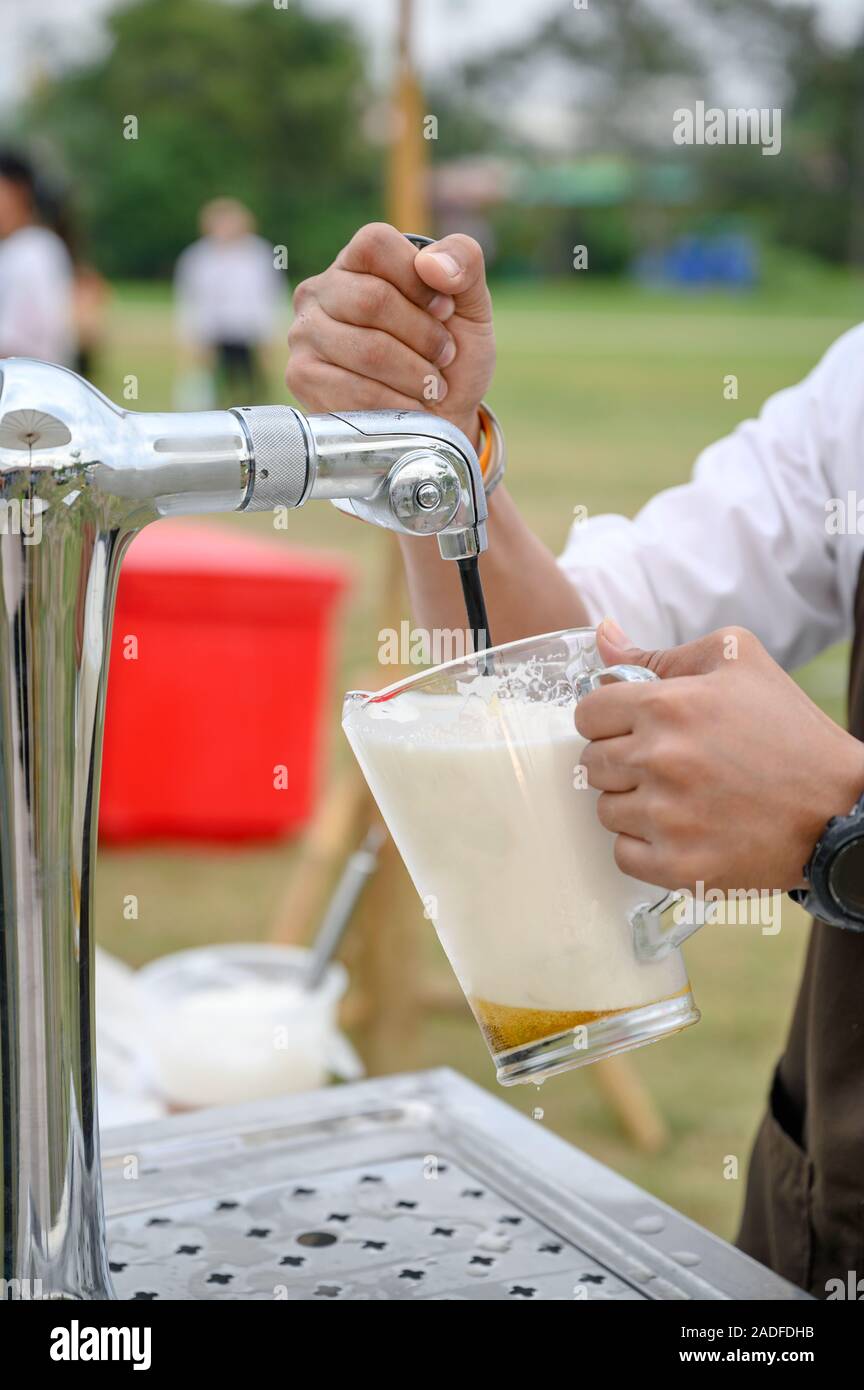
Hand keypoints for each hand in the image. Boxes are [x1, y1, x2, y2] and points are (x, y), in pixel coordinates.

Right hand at [286, 222, 495, 446]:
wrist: (442, 415)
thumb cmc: (451, 354)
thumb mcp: (470, 303)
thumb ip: (464, 263)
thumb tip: (432, 264)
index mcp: (357, 260)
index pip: (375, 245)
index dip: (418, 281)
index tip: (445, 311)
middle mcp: (320, 291)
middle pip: (372, 300)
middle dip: (423, 336)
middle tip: (445, 356)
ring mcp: (305, 333)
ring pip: (367, 350)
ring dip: (415, 375)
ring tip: (432, 385)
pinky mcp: (302, 376)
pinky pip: (354, 390)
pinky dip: (396, 404)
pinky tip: (409, 407)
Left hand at [575, 620, 863, 892]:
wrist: (841, 808)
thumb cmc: (789, 730)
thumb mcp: (736, 662)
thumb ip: (658, 653)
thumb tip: (602, 638)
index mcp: (665, 705)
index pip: (587, 713)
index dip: (610, 719)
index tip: (636, 728)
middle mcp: (658, 760)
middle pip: (592, 763)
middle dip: (623, 761)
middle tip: (669, 764)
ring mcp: (666, 817)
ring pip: (605, 809)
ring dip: (634, 804)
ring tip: (682, 797)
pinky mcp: (677, 865)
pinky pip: (623, 854)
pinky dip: (646, 846)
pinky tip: (683, 829)